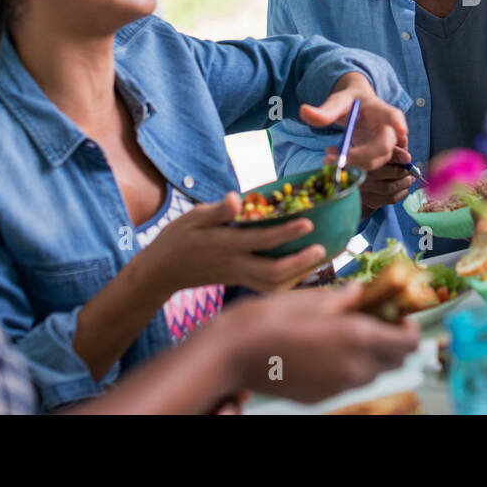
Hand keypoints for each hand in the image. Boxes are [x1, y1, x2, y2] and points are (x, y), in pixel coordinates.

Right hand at [142, 194, 328, 294]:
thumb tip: (236, 198)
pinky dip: (290, 283)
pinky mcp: (239, 283)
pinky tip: (305, 272)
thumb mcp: (192, 217)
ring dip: (300, 275)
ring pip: (274, 285)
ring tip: (323, 259)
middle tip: (324, 249)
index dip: (286, 232)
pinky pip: (268, 288)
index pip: (261, 240)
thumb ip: (217, 210)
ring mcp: (238, 277)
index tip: (309, 223)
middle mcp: (235, 265)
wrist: (161, 272)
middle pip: (274, 272)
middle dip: (301, 263)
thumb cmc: (177, 238)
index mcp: (226, 245)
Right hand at [216, 284, 420, 402]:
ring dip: (372, 356)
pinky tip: (326, 350)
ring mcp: (337, 386)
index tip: (398, 314)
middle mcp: (353, 367)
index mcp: (356, 338)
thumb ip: (343, 298)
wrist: (231, 355)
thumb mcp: (310, 299)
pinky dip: (349, 368)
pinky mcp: (320, 398)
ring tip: (349, 333)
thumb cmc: (268, 318)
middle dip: (393, 342)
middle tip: (376, 321)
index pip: (408, 343)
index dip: (409, 329)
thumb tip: (360, 292)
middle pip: (395, 362)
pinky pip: (348, 383)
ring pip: (372, 374)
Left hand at [300, 72, 407, 170]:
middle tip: (328, 159)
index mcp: (381, 110)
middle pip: (384, 147)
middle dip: (358, 157)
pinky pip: (369, 167)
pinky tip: (334, 157)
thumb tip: (303, 111)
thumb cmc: (349, 102)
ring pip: (376, 161)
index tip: (400, 130)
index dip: (398, 123)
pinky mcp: (379, 156)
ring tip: (326, 157)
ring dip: (352, 164)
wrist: (357, 107)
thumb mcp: (337, 101)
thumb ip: (323, 110)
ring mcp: (386, 144)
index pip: (393, 115)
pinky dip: (351, 167)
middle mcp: (389, 129)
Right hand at [326, 144, 413, 212]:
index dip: (397, 156)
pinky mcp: (367, 200)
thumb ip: (389, 143)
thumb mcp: (375, 145)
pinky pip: (389, 199)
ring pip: (389, 187)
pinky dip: (401, 194)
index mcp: (358, 156)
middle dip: (403, 171)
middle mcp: (358, 173)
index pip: (380, 154)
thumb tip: (404, 140)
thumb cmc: (367, 157)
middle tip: (411, 170)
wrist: (351, 177)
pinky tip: (404, 188)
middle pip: (386, 172)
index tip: (408, 158)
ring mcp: (362, 189)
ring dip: (404, 183)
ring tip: (410, 179)